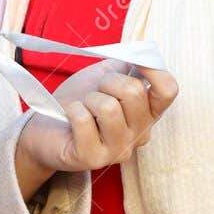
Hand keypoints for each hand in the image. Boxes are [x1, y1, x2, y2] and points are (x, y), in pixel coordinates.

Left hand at [14, 58, 178, 198]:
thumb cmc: (79, 99)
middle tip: (95, 92)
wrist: (45, 126)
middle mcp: (139, 135)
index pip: (168, 90)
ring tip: (83, 107)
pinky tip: (70, 119)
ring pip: (109, 108)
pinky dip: (73, 110)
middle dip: (108, 82)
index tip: (133, 63)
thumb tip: (141, 54)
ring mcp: (118, 151)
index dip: (154, 70)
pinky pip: (84, 120)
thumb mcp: (106, 75)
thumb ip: (127, 66)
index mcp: (147, 113)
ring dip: (89, 99)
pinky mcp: (93, 159)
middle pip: (134, 92)